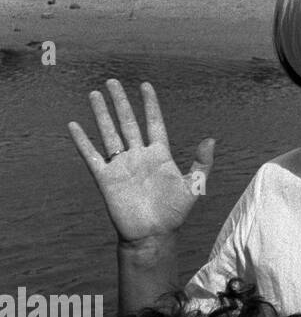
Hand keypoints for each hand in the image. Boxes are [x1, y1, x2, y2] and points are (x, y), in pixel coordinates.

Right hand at [68, 79, 214, 243]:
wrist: (153, 234)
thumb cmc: (174, 212)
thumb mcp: (193, 186)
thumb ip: (202, 163)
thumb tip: (211, 139)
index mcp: (160, 155)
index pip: (153, 122)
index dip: (149, 104)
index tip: (145, 85)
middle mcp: (139, 155)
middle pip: (128, 122)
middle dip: (120, 102)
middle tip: (112, 81)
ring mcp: (121, 165)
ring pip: (109, 133)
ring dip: (101, 114)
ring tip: (94, 94)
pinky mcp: (106, 177)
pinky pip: (92, 155)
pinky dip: (82, 140)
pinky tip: (74, 125)